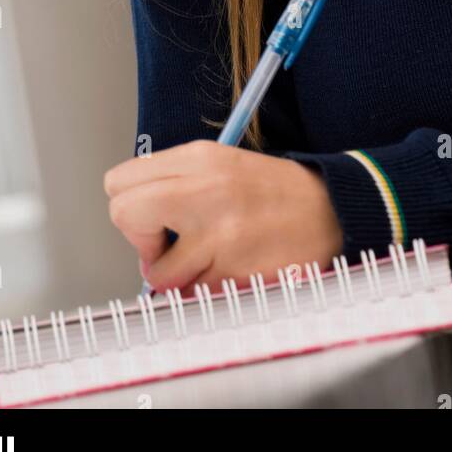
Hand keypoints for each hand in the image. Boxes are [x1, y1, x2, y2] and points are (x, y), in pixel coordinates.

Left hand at [103, 141, 344, 294]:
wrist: (330, 212)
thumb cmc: (276, 191)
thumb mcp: (223, 163)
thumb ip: (176, 180)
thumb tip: (136, 214)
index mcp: (198, 158)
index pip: (121, 181)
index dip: (130, 204)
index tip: (153, 215)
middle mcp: (202, 190)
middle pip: (123, 214)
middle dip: (139, 238)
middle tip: (166, 242)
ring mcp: (216, 232)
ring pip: (155, 271)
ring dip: (175, 275)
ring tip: (205, 259)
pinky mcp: (231, 270)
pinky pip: (190, 294)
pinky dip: (202, 290)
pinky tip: (226, 269)